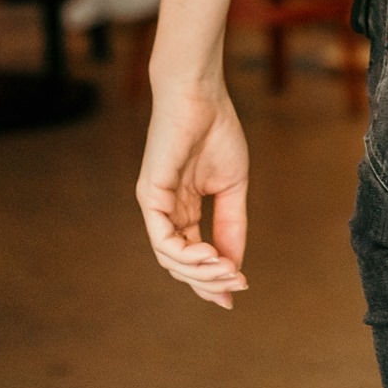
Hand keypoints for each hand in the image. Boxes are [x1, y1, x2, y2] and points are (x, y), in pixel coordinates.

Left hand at [136, 85, 250, 308]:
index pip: (193, 254)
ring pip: (171, 258)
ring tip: (229, 271)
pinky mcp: (150, 197)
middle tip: (237, 285)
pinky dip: (186, 254)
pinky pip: (163, 239)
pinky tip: (211, 256)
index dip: (213, 277)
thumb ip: (232, 224)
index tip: (237, 292)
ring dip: (201, 271)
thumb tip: (234, 265)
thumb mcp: (232, 185)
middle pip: (181, 263)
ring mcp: (155, 206)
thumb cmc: (217, 131)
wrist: (201, 95)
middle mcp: (165, 213)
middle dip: (210, 280)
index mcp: (183, 209)